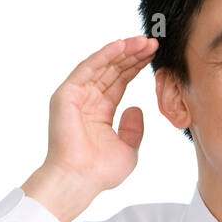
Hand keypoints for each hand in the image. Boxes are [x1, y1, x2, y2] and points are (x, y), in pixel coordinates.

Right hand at [42, 35, 157, 189]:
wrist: (80, 180)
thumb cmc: (99, 172)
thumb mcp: (127, 149)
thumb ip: (133, 129)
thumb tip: (136, 108)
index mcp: (100, 111)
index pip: (120, 81)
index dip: (137, 66)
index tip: (155, 54)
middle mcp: (87, 100)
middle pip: (113, 69)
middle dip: (133, 55)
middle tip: (153, 42)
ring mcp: (76, 95)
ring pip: (102, 65)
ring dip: (122, 51)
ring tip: (143, 41)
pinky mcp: (66, 94)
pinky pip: (88, 69)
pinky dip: (104, 55)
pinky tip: (121, 45)